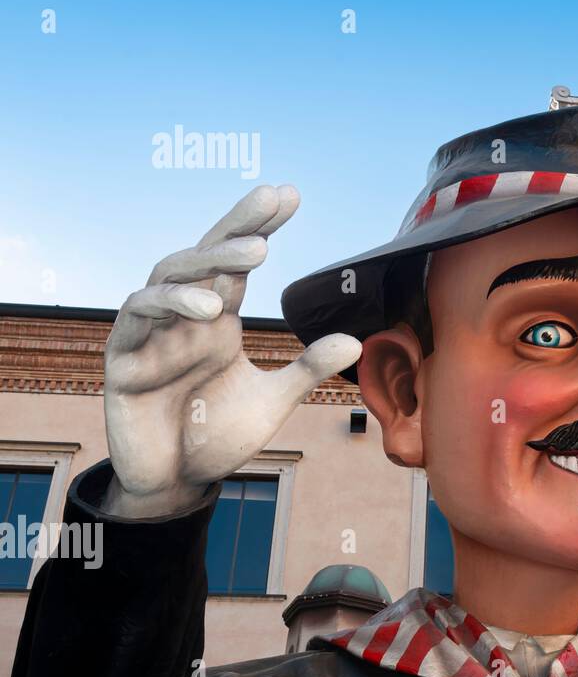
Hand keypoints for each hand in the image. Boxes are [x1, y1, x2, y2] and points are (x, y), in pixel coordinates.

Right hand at [102, 185, 361, 517]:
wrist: (174, 482)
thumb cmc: (215, 435)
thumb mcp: (273, 401)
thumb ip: (308, 370)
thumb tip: (356, 341)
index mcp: (219, 319)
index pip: (238, 262)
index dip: (258, 225)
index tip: (289, 194)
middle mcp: (184, 317)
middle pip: (205, 254)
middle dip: (238, 224)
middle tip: (272, 200)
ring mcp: (152, 334)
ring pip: (168, 276)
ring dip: (209, 261)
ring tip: (254, 254)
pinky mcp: (124, 359)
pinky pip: (136, 318)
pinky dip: (166, 304)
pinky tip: (204, 304)